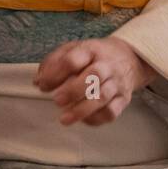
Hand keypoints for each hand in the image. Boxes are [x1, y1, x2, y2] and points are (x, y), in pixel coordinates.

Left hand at [33, 37, 158, 126]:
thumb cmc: (93, 56)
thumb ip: (53, 62)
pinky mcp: (123, 99)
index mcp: (91, 50)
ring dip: (82, 110)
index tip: (43, 85)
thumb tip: (39, 82)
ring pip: (103, 97)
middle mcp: (106, 65)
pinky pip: (112, 112)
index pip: (73, 59)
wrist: (128, 58)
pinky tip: (83, 119)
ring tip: (64, 118)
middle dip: (73, 90)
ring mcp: (117, 82)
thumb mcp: (73, 49)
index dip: (55, 73)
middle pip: (93, 76)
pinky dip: (96, 118)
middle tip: (56, 100)